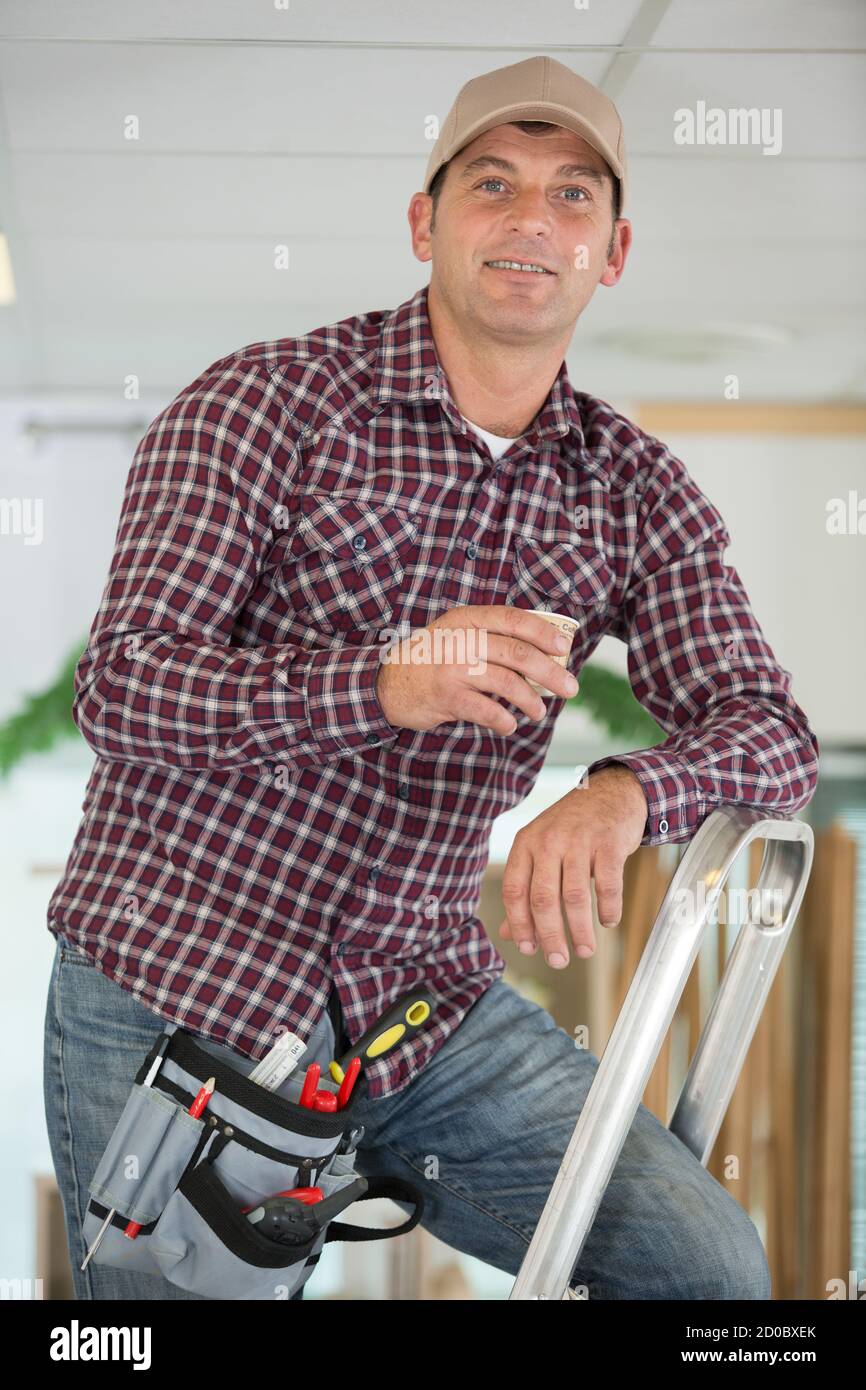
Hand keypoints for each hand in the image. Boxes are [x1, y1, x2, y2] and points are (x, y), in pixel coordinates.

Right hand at [375, 604, 578, 733]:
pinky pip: (486, 710)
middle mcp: (460, 639)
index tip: (563, 647)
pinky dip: (504, 720)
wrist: (386, 684)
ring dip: (530, 700)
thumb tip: (543, 654)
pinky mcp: (446, 697)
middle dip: (550, 672)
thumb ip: (490, 637)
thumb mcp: (456, 635)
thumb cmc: (432, 660)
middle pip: (517, 653)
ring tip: (538, 712)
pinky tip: (509, 725)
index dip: (543, 632)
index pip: (513, 619)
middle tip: (570, 688)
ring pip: (506, 682)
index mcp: (467, 619)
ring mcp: (452, 668)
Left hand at [498, 765, 647, 966]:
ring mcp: (579, 841)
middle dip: (550, 935)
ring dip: (581, 930)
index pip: (514, 889)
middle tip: (558, 960)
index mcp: (526, 843)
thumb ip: (525, 888)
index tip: (528, 949)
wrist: (611, 792)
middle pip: (543, 898)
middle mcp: (549, 841)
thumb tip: (509, 933)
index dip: (518, 923)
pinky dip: (608, 909)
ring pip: (575, 896)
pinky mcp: (609, 843)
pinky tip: (608, 922)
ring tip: (585, 951)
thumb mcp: (541, 849)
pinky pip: (608, 885)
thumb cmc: (572, 827)